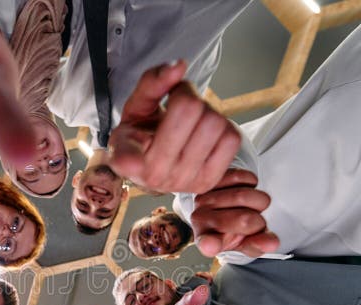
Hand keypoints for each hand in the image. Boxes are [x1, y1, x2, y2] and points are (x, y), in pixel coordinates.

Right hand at [109, 62, 240, 194]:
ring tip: (191, 120)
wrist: (149, 165)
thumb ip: (152, 82)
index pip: (152, 127)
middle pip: (192, 109)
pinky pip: (232, 139)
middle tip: (178, 103)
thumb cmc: (140, 134)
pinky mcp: (209, 181)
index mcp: (129, 159)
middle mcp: (156, 175)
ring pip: (215, 123)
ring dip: (207, 112)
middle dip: (188, 96)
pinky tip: (204, 133)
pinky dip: (223, 127)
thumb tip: (179, 66)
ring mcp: (184, 182)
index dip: (169, 96)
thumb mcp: (136, 105)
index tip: (161, 103)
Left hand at [191, 168, 279, 256]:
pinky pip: (241, 178)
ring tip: (250, 207)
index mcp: (207, 241)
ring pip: (244, 196)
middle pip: (245, 219)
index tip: (211, 245)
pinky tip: (245, 191)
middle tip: (254, 222)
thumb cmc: (234, 231)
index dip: (210, 244)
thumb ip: (258, 245)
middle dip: (258, 222)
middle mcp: (200, 220)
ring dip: (257, 202)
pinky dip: (251, 183)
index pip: (208, 244)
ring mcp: (204, 199)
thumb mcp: (246, 244)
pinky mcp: (211, 181)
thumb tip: (271, 243)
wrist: (224, 211)